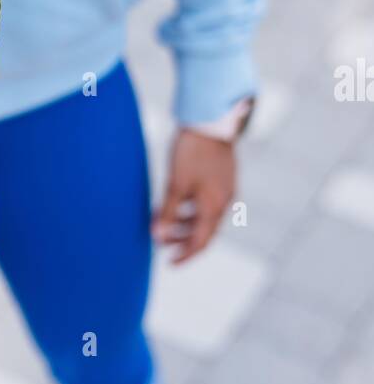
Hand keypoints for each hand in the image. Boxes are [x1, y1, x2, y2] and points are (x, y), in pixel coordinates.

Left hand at [152, 129, 235, 264]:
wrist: (210, 121)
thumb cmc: (191, 152)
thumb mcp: (175, 184)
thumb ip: (168, 213)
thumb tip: (158, 237)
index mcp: (213, 207)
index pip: (200, 242)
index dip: (185, 255)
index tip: (170, 263)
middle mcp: (223, 202)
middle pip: (204, 232)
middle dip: (183, 241)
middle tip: (164, 245)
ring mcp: (225, 189)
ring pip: (206, 217)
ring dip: (186, 224)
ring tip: (167, 224)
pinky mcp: (223, 178)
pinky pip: (208, 203)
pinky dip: (193, 209)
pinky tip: (179, 204)